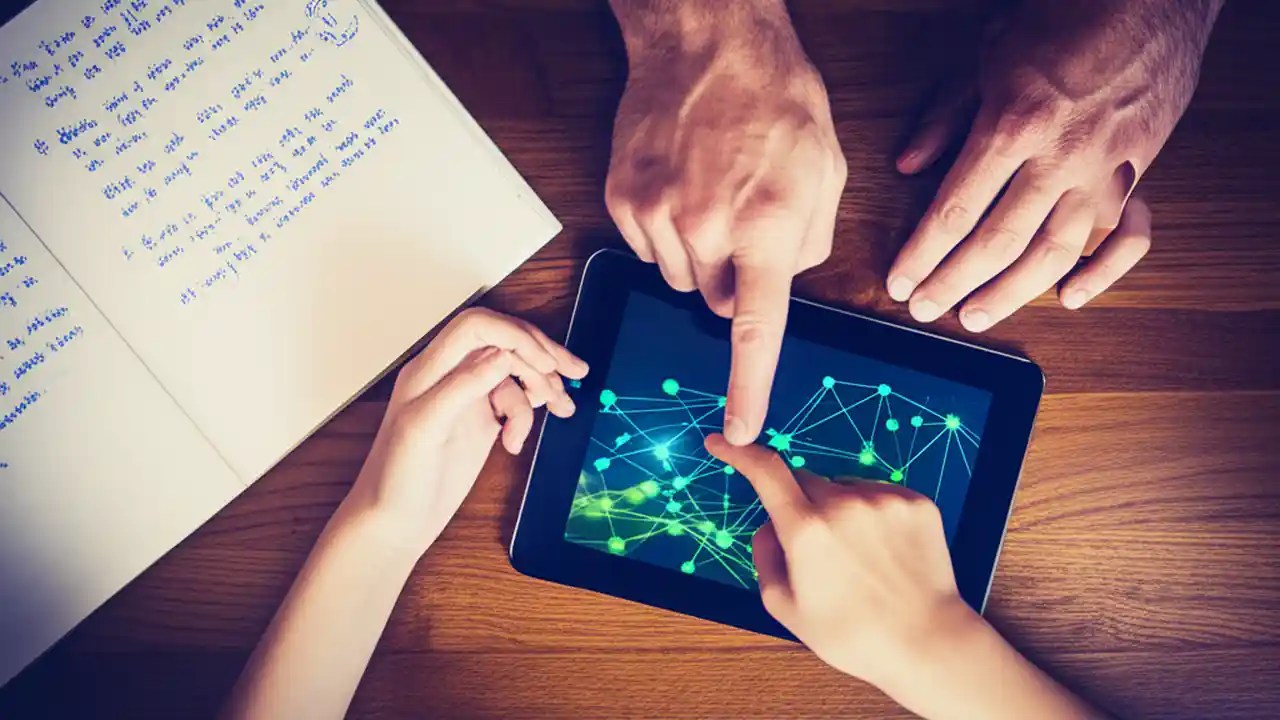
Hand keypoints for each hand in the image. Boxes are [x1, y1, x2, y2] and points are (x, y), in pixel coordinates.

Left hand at [345, 308, 588, 553]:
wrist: (395, 522)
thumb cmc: (396, 479)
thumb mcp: (425, 428)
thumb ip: (463, 386)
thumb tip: (502, 355)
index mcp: (430, 370)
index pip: (478, 327)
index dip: (516, 335)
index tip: (546, 362)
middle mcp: (450, 376)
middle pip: (504, 343)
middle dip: (542, 355)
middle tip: (575, 373)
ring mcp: (467, 398)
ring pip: (515, 373)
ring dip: (542, 388)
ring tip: (562, 410)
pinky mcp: (480, 421)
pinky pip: (515, 402)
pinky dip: (527, 417)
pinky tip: (518, 442)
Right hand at [606, 0, 846, 444]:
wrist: (705, 40)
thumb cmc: (775, 98)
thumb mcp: (826, 170)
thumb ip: (810, 243)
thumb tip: (781, 283)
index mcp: (768, 228)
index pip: (755, 330)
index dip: (748, 387)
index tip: (740, 431)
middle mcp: (706, 229)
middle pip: (714, 301)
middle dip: (732, 278)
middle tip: (744, 223)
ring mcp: (656, 216)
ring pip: (678, 276)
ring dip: (698, 253)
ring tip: (712, 192)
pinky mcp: (624, 201)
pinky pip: (646, 246)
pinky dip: (664, 229)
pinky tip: (681, 184)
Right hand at [704, 435, 969, 693]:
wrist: (928, 643)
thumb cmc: (852, 635)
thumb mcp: (786, 608)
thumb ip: (765, 558)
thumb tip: (768, 526)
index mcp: (807, 530)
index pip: (765, 472)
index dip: (738, 452)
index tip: (720, 442)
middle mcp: (844, 503)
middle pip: (804, 481)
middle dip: (798, 503)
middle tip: (814, 548)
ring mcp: (884, 499)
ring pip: (843, 487)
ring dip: (838, 509)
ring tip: (857, 557)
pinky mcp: (915, 502)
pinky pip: (878, 494)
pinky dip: (871, 514)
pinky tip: (882, 551)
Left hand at [890, 0, 1220, 330]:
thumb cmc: (1062, 20)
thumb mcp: (985, 56)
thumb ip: (944, 116)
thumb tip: (907, 164)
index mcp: (1013, 126)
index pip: (954, 211)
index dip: (923, 255)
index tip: (900, 282)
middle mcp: (1060, 158)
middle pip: (998, 243)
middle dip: (955, 284)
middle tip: (925, 310)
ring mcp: (1104, 171)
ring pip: (1055, 254)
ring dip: (1011, 294)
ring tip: (976, 316)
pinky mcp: (1139, 174)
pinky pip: (1126, 240)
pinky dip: (1100, 275)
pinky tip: (1068, 297)